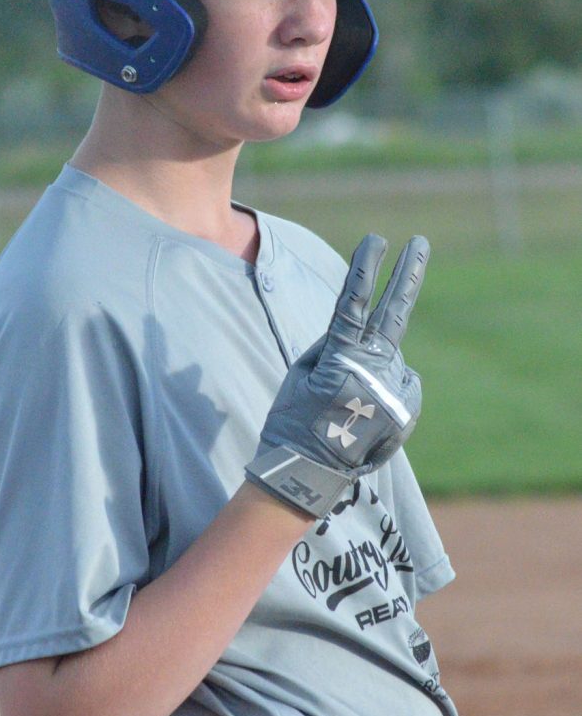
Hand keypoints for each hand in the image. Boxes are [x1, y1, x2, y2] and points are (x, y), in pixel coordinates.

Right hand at [245, 234, 428, 516]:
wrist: (309, 475)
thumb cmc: (293, 421)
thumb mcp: (300, 374)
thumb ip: (336, 348)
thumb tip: (370, 339)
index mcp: (340, 359)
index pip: (353, 303)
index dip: (364, 269)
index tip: (377, 240)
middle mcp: (374, 371)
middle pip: (394, 313)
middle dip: (407, 274)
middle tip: (421, 242)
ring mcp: (394, 392)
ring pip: (389, 359)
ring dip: (373, 367)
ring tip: (347, 402)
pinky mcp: (407, 410)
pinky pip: (399, 384)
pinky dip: (385, 390)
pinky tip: (364, 413)